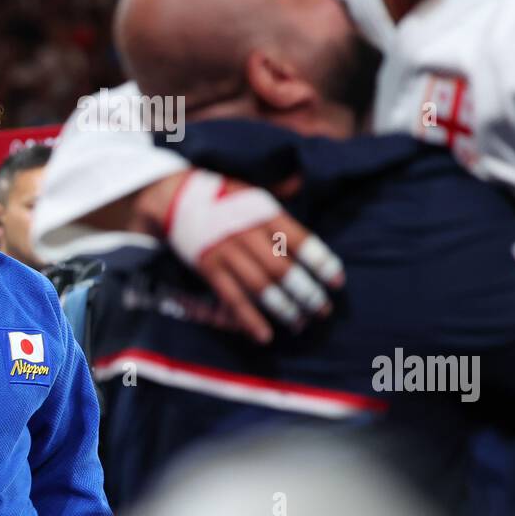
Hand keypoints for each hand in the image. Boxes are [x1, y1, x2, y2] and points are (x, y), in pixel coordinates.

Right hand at [141, 169, 344, 342]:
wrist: (177, 198)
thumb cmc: (223, 197)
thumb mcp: (253, 190)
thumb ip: (281, 193)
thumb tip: (303, 180)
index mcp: (263, 212)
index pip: (300, 240)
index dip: (321, 262)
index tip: (337, 282)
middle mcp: (247, 232)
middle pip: (283, 269)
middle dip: (307, 293)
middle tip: (323, 310)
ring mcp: (226, 251)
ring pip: (260, 286)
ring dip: (283, 309)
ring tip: (299, 323)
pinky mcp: (209, 268)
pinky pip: (232, 297)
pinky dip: (248, 319)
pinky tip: (264, 335)